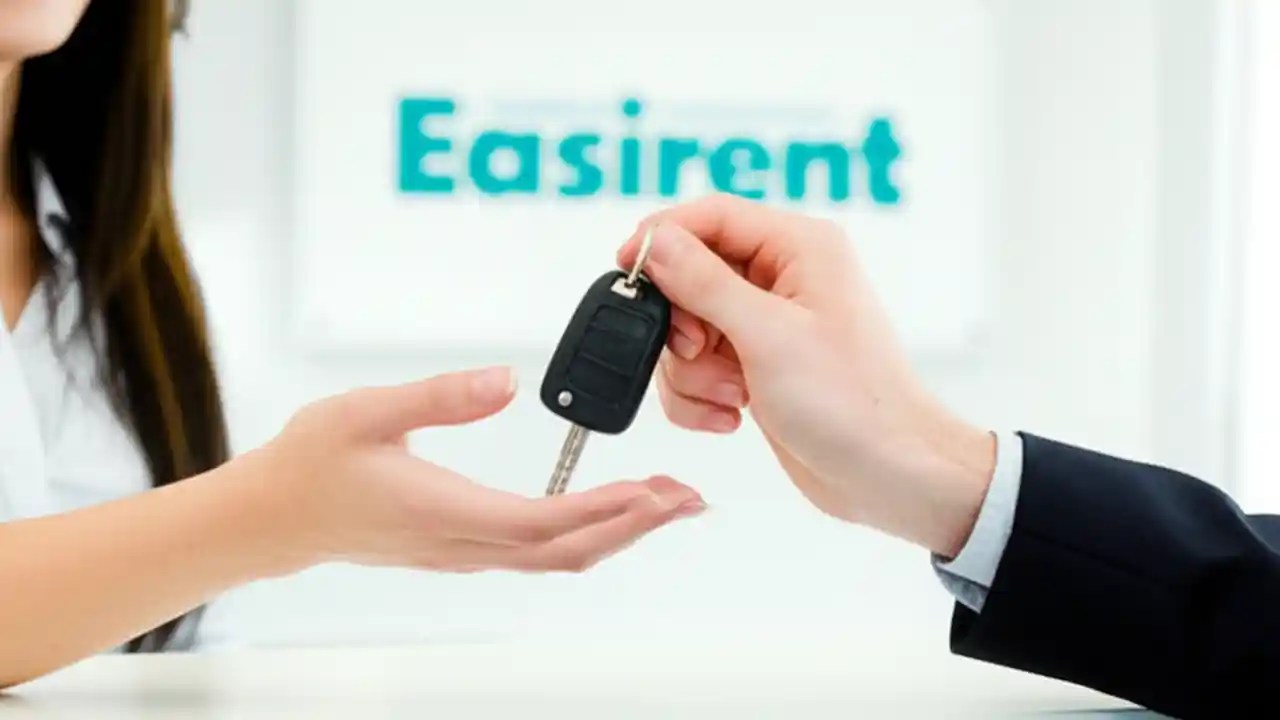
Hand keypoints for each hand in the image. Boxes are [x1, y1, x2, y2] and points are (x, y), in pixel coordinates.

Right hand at [249, 367, 703, 573]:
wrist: (272, 517)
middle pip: (569, 549)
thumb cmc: (312, 463)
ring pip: (557, 556)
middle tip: (689, 500)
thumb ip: (438, 396)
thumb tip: (504, 379)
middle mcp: (464, 543)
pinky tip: (606, 514)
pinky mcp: (459, 547)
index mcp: (447, 511)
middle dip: (635, 526)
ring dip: (617, 532)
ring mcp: (463, 552)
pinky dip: (585, 534)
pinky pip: (537, 551)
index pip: (545, 521)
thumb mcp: (365, 412)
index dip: (607, 509)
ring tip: (666, 505)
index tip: (656, 490)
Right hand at [619, 195, 991, 557]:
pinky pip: (699, 366)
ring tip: (731, 395)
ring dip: (692, 370)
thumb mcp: (768, 336)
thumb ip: (704, 283)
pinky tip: (733, 415)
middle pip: (690, 274)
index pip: (712, 215)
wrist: (888, 476)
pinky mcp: (757, 366)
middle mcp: (784, 278)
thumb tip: (655, 242)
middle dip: (681, 325)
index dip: (662, 238)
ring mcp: (768, 325)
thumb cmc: (854, 403)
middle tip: (700, 353)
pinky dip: (700, 395)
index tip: (627, 269)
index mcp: (800, 248)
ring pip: (687, 327)